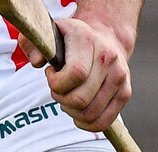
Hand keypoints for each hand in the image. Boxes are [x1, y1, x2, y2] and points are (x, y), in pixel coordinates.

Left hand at [18, 17, 131, 131]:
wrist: (104, 35)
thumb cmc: (70, 37)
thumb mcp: (47, 32)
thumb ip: (32, 43)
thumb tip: (38, 62)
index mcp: (86, 38)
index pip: (76, 73)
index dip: (58, 82)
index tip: (51, 74)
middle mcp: (107, 56)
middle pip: (82, 98)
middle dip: (62, 99)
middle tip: (57, 88)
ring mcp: (119, 75)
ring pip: (91, 113)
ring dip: (72, 112)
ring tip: (67, 97)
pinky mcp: (125, 92)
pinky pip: (104, 121)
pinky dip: (87, 124)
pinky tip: (77, 112)